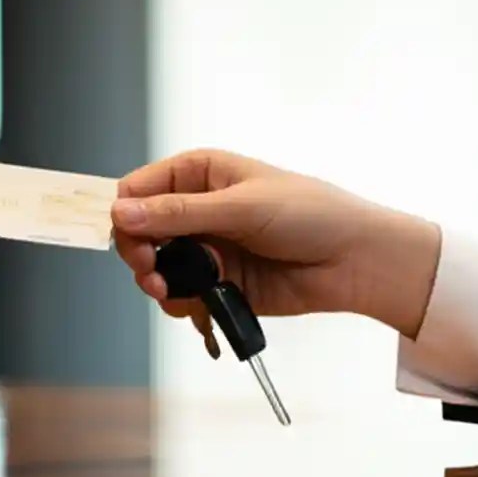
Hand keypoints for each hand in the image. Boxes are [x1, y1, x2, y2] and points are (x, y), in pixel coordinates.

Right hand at [111, 149, 440, 338]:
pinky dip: (182, 303)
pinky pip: (181, 295)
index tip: (130, 240)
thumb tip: (121, 212)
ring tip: (170, 291)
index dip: (126, 214)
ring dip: (157, 282)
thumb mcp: (241, 206)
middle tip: (150, 271)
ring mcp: (206, 248)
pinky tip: (198, 303)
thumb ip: (177, 214)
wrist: (356, 262)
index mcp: (199, 173)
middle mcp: (197, 209)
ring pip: (155, 267)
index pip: (138, 189)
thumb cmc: (312, 214)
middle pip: (139, 232)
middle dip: (139, 253)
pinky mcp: (217, 282)